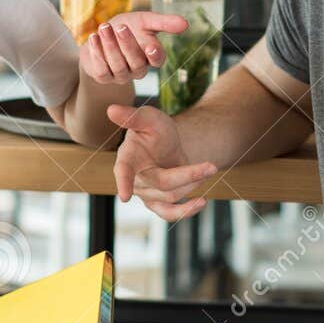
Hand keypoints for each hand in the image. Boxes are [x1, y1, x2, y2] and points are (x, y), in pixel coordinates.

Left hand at [80, 11, 188, 83]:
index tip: (151, 47)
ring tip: (104, 27)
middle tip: (121, 27)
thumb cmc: (127, 27)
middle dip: (127, 44)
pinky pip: (101, 69)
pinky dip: (97, 53)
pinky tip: (94, 38)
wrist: (101, 34)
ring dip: (110, 46)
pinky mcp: (104, 77)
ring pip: (118, 65)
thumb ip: (164, 23)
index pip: (157, 60)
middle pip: (136, 62)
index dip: (155, 55)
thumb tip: (186, 23)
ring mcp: (121, 75)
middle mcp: (138, 69)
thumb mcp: (145, 21)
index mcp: (151, 57)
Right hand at [106, 102, 217, 221]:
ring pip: (172, 196)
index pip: (124, 171)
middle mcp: (134, 179)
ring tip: (205, 167)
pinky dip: (187, 211)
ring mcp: (145, 193)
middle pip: (162, 183)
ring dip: (193, 181)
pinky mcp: (157, 203)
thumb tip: (111, 109)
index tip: (124, 196)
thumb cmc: (154, 130)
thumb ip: (133, 116)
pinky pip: (170, 213)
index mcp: (128, 157)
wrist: (166, 144)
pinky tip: (202, 202)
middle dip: (189, 175)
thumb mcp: (149, 118)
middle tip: (212, 166)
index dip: (124, 183)